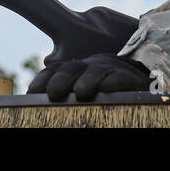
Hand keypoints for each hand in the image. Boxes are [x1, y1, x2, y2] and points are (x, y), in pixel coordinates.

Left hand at [27, 53, 152, 101]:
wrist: (137, 76)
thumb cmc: (103, 90)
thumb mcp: (83, 90)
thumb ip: (65, 97)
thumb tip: (42, 104)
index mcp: (75, 70)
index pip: (54, 70)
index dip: (43, 79)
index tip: (32, 92)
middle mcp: (89, 66)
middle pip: (72, 69)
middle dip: (60, 79)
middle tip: (53, 93)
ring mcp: (109, 69)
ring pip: (96, 70)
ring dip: (87, 80)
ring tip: (80, 92)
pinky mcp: (129, 77)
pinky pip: (120, 77)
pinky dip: (114, 82)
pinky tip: (108, 88)